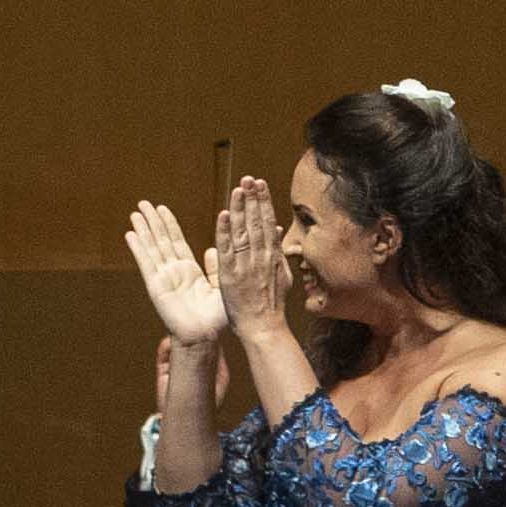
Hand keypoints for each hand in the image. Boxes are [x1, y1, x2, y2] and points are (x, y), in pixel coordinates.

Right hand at [125, 199, 230, 344]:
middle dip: (153, 221)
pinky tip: (130, 234)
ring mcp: (164, 278)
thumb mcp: (220, 287)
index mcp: (189, 271)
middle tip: (143, 203)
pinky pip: (146, 263)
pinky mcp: (156, 286)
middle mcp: (174, 272)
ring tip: (135, 213)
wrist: (205, 336)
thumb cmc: (216, 319)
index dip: (169, 225)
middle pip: (161, 241)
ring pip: (152, 248)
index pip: (177, 242)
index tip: (162, 209)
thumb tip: (212, 249)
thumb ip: (215, 268)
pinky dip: (138, 248)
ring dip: (143, 230)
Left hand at [204, 176, 286, 340]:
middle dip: (253, 198)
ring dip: (241, 208)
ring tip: (239, 188)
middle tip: (249, 178)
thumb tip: (276, 231)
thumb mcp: (281, 276)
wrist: (264, 328)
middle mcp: (261, 257)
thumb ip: (276, 253)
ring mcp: (246, 265)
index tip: (260, 184)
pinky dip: (225, 231)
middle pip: (257, 222)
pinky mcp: (231, 275)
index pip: (268, 223)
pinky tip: (225, 214)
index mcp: (272, 256)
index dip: (263, 202)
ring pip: (244, 231)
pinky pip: (228, 249)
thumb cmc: (271, 306)